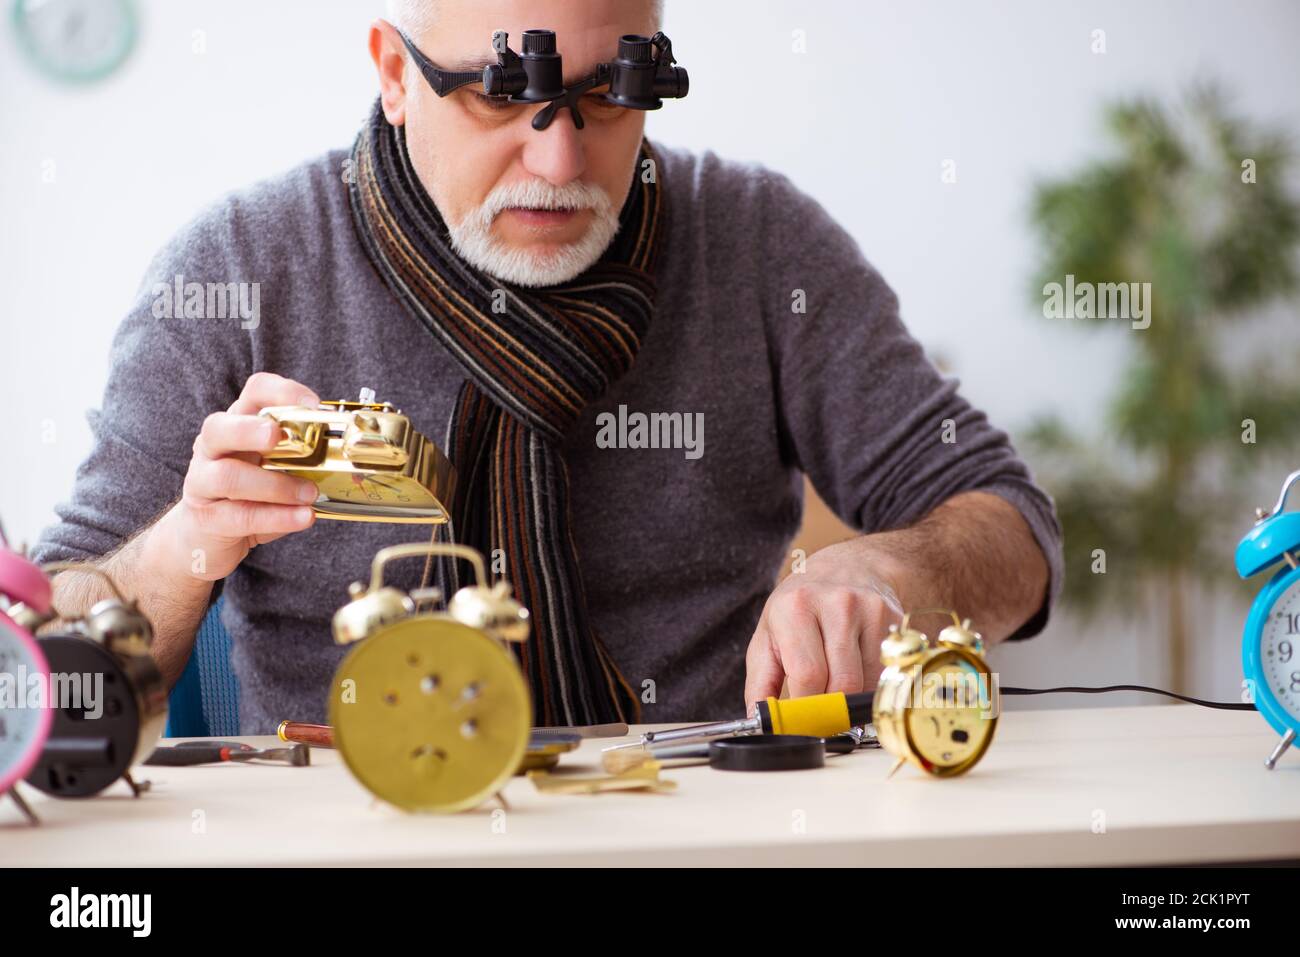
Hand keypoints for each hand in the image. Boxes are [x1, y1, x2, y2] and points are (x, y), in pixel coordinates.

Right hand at [156, 372, 321, 581]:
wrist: (207, 538)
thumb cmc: (248, 496)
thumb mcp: (274, 468)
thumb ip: (299, 456)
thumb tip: (341, 452)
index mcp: (236, 426)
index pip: (252, 393)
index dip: (281, 392)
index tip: (314, 404)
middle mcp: (212, 448)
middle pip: (218, 427)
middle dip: (249, 429)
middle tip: (277, 436)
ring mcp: (202, 482)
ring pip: (228, 476)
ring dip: (275, 485)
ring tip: (309, 494)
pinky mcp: (205, 518)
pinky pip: (239, 515)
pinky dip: (276, 517)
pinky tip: (302, 517)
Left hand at [744, 539, 903, 709]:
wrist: (845, 567)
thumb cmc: (800, 607)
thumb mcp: (767, 636)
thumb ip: (759, 682)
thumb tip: (758, 722)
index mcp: (796, 608)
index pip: (808, 675)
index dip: (806, 708)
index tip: (802, 721)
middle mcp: (836, 604)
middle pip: (842, 684)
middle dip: (830, 708)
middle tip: (820, 711)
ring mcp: (870, 609)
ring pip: (867, 683)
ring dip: (851, 697)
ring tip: (835, 681)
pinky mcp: (895, 620)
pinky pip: (885, 673)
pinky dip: (871, 684)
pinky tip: (857, 669)